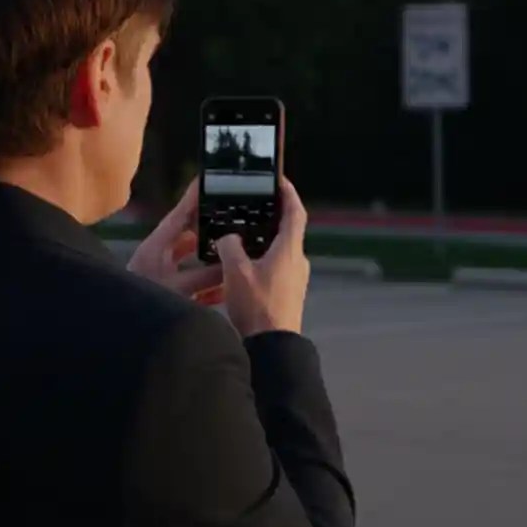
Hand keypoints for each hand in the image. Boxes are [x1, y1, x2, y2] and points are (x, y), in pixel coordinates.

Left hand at [127, 179, 224, 304]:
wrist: (121, 331)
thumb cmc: (142, 303)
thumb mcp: (177, 288)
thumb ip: (206, 276)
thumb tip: (231, 264)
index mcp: (156, 247)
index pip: (178, 215)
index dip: (192, 198)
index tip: (207, 180)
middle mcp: (158, 258)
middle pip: (187, 235)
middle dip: (208, 227)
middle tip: (231, 216)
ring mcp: (161, 276)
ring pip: (191, 260)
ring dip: (209, 256)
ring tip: (233, 248)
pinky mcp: (165, 294)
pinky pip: (191, 284)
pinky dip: (208, 285)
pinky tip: (226, 288)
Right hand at [217, 177, 310, 336]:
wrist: (273, 346)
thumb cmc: (257, 307)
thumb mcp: (235, 271)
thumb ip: (229, 247)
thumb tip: (228, 238)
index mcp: (289, 250)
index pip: (295, 211)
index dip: (288, 193)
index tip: (279, 181)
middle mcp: (297, 261)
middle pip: (288, 229)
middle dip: (273, 215)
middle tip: (256, 205)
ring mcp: (295, 278)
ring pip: (281, 249)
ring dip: (266, 238)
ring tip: (244, 234)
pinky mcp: (289, 292)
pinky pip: (277, 266)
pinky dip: (263, 258)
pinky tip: (244, 265)